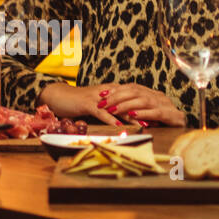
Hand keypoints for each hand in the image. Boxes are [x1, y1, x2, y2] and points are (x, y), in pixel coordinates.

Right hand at [39, 82, 184, 126]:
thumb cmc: (78, 103)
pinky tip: (121, 126)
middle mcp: (108, 93)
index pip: (133, 98)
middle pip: (130, 101)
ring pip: (119, 107)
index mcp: (112, 92)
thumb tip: (125, 118)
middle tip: (159, 120)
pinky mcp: (87, 104)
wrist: (58, 96)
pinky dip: (112, 120)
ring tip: (147, 124)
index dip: (147, 106)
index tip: (160, 114)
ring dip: (133, 116)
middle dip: (145, 111)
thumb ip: (112, 110)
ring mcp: (98, 98)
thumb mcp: (98, 105)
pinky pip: (102, 113)